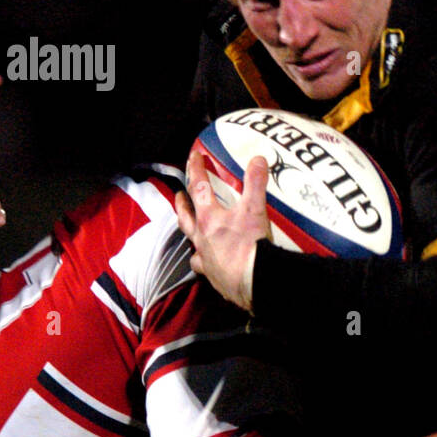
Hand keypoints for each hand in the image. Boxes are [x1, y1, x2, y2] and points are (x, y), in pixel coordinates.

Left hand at [175, 146, 268, 311]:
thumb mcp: (255, 209)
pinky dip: (203, 261)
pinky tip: (207, 261)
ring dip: (189, 233)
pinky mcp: (212, 275)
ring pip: (191, 243)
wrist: (253, 280)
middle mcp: (201, 237)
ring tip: (191, 230)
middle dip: (181, 204)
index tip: (194, 156)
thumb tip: (258, 158)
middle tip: (178, 195)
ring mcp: (205, 258)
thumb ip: (255, 182)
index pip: (198, 187)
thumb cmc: (250, 244)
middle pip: (186, 217)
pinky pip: (202, 266)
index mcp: (209, 218)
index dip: (196, 169)